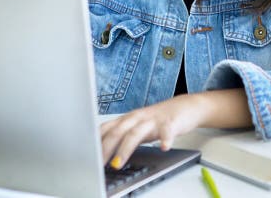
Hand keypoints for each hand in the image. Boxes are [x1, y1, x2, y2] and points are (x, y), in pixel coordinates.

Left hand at [100, 88, 251, 168]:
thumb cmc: (158, 119)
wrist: (185, 107)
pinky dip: (165, 139)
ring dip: (125, 148)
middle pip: (118, 131)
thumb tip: (102, 153)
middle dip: (106, 148)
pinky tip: (164, 147)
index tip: (85, 155)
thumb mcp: (137, 126)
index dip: (95, 142)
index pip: (106, 129)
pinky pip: (167, 131)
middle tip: (98, 164)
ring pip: (136, 133)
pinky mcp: (170, 122)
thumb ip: (122, 136)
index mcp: (127, 119)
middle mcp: (137, 117)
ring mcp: (153, 119)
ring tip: (118, 163)